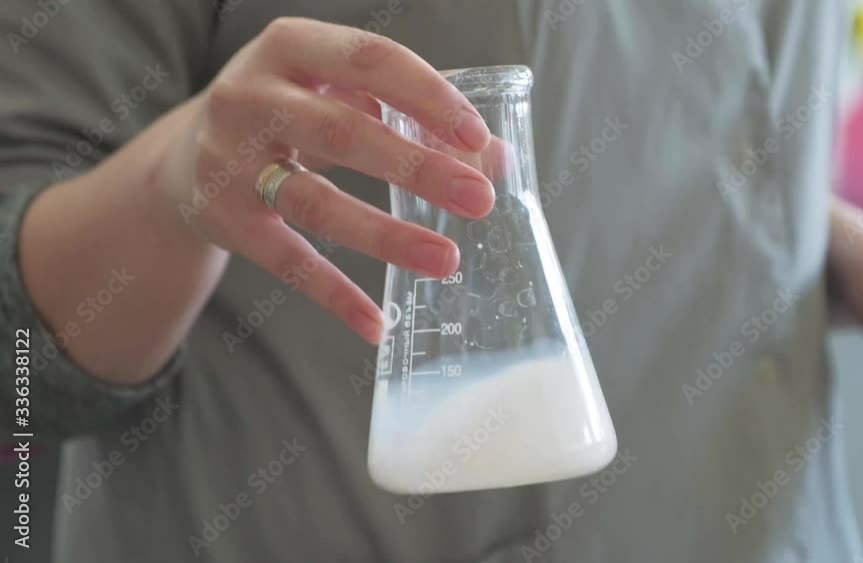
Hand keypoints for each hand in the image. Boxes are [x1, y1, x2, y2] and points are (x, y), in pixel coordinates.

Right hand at [158, 18, 494, 343]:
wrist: (183, 153)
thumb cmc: (288, 112)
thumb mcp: (336, 92)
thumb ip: (412, 113)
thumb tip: (496, 158)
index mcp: (291, 47)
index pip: (368, 61)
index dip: (427, 96)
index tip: (476, 136)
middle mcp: (250, 96)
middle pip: (343, 132)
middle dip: (418, 168)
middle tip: (480, 199)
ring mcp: (229, 159)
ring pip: (314, 202)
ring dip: (386, 235)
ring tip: (446, 259)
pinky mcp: (221, 218)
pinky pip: (286, 260)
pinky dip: (333, 294)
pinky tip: (376, 324)